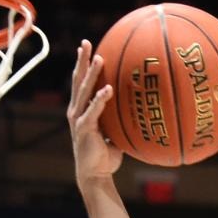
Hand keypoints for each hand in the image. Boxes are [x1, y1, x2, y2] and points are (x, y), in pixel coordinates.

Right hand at [68, 41, 123, 182]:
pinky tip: (108, 89)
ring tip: (99, 58)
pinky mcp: (84, 129)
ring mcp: (78, 119)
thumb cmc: (106, 155)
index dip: (82, 64)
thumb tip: (141, 107)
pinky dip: (100, 99)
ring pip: (84, 91)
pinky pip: (93, 111)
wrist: (95, 175)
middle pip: (78, 80)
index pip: (81, 82)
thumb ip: (120, 118)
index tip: (87, 47)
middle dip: (82, 61)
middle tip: (86, 42)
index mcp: (82, 109)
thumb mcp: (113, 132)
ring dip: (91, 74)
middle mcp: (76, 111)